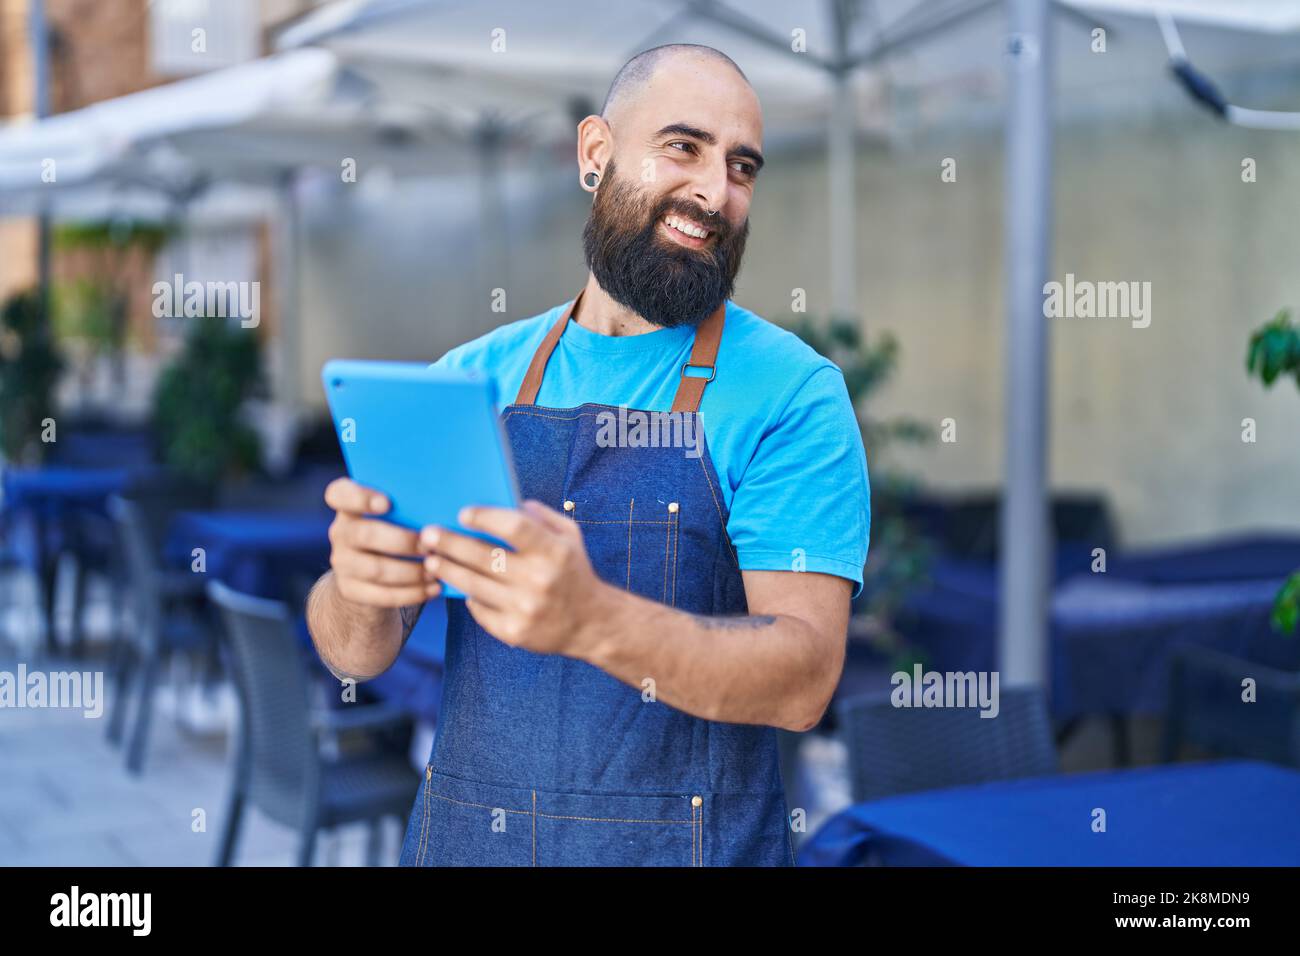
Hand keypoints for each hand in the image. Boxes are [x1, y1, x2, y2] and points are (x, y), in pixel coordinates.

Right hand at [323, 477, 440, 607]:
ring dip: (412, 571)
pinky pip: (382, 594)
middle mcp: (340, 531)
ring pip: (376, 569)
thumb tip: (444, 500)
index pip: (339, 494)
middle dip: (402, 542)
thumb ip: (408, 504)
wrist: (373, 572)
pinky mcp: (350, 590)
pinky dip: (412, 593)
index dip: (360, 497)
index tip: (387, 502)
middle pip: (365, 535)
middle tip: (430, 546)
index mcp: (348, 504)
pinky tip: (434, 588)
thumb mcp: (396, 512)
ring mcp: (342, 562)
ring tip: (437, 570)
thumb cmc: (397, 528)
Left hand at [419, 500, 609, 656]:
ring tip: (431, 560)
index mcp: (555, 551)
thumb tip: (509, 502)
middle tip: (427, 534)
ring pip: (473, 585)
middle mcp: (540, 580)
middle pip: (484, 557)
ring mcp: (525, 608)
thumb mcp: (570, 536)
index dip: (485, 518)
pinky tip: (457, 586)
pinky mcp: (514, 632)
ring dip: (447, 570)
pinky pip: (479, 609)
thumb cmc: (574, 571)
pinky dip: (467, 597)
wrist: (590, 623)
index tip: (462, 513)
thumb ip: (541, 516)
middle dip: (450, 544)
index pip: (514, 528)